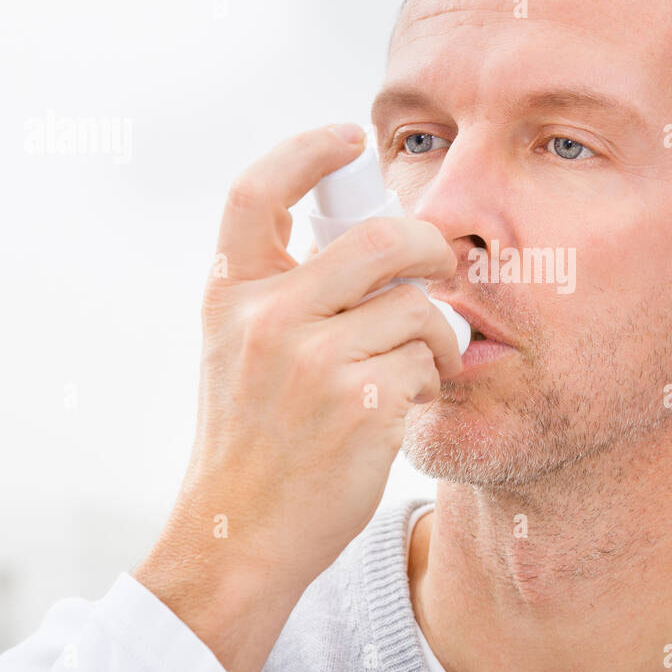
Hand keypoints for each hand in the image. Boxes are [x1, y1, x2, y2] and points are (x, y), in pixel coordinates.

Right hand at [132, 124, 462, 671]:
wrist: (241, 536)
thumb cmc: (254, 443)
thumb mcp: (239, 353)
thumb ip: (287, 292)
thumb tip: (371, 237)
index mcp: (230, 296)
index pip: (255, 192)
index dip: (304, 150)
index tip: (348, 135)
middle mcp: (265, 318)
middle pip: (381, 237)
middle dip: (430, 246)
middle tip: (442, 266)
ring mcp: (312, 359)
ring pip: (418, 306)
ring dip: (435, 335)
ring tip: (414, 367)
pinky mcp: (361, 402)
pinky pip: (429, 360)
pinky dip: (431, 380)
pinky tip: (402, 408)